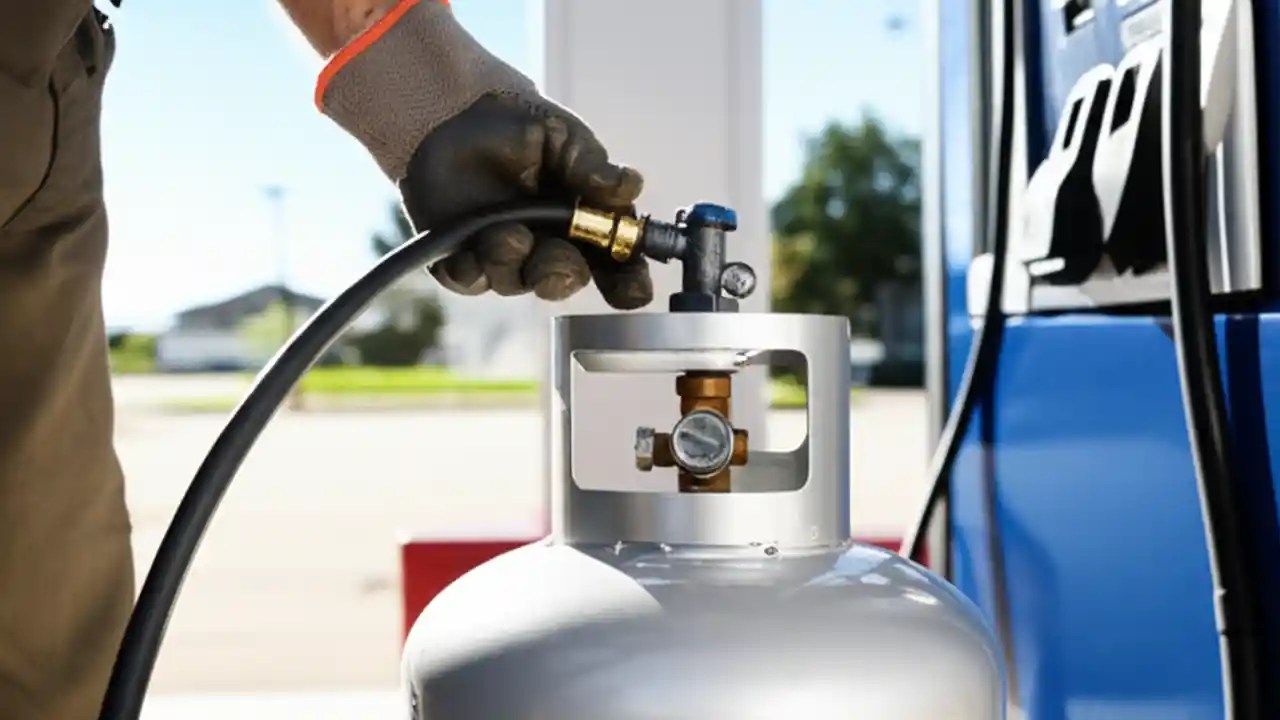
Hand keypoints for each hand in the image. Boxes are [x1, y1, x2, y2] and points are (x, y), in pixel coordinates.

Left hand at [316, 0, 651, 308]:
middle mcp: (549, 246)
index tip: (634, 291)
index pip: (615, 263)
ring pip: (515, 280)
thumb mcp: (563, 137)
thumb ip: (591, 166)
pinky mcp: (462, 257)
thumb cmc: (519, 126)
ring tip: (506, 235)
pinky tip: (468, 256)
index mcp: (585, 223)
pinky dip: (470, 273)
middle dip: (563, 276)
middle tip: (559, 262)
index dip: (628, 282)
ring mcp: (506, 255)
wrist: (455, 113)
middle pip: (564, 279)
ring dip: (513, 262)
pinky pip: (468, 280)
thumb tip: (630, 185)